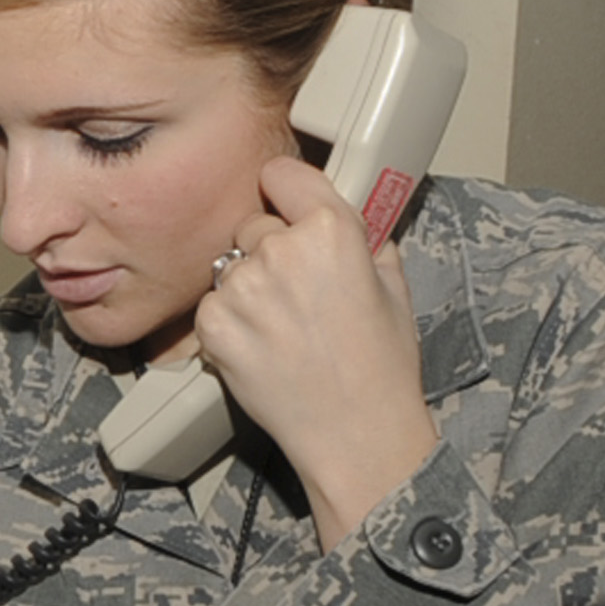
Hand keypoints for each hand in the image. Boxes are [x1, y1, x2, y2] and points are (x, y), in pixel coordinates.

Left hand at [195, 154, 437, 547]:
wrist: (353, 431)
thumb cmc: (379, 368)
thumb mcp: (393, 286)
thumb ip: (365, 240)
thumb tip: (348, 223)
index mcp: (332, 229)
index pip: (282, 173)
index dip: (282, 190)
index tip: (282, 201)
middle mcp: (281, 250)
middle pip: (253, 224)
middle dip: (269, 250)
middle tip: (294, 293)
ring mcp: (242, 288)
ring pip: (229, 267)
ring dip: (246, 288)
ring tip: (280, 328)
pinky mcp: (213, 325)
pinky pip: (211, 305)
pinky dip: (227, 323)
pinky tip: (261, 347)